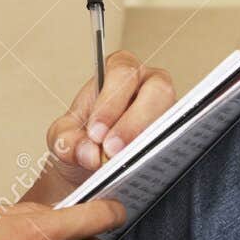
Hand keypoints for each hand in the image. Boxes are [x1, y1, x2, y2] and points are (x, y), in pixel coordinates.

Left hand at [45, 50, 174, 189]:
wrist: (90, 166)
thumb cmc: (81, 139)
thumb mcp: (63, 137)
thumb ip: (66, 140)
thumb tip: (86, 151)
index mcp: (117, 71)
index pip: (121, 74)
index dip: (110, 102)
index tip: (96, 132)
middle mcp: (148, 83)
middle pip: (157, 89)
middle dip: (134, 122)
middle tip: (111, 150)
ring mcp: (166, 108)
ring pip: (171, 115)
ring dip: (148, 139)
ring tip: (124, 162)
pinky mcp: (175, 131)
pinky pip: (176, 140)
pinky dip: (158, 154)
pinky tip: (140, 169)